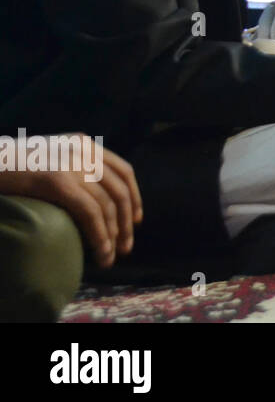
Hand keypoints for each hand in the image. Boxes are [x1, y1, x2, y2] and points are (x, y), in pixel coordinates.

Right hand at [0, 138, 141, 268]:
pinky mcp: (58, 181)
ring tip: (109, 258)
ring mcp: (72, 164)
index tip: (135, 221)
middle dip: (126, 223)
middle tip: (125, 247)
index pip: (123, 171)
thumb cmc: (9, 168)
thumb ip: (72, 167)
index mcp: (83, 144)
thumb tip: (93, 196)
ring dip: (113, 236)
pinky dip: (100, 236)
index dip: (135, 198)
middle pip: (120, 190)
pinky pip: (90, 213)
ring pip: (108, 205)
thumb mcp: (48, 158)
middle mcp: (83, 150)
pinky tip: (101, 252)